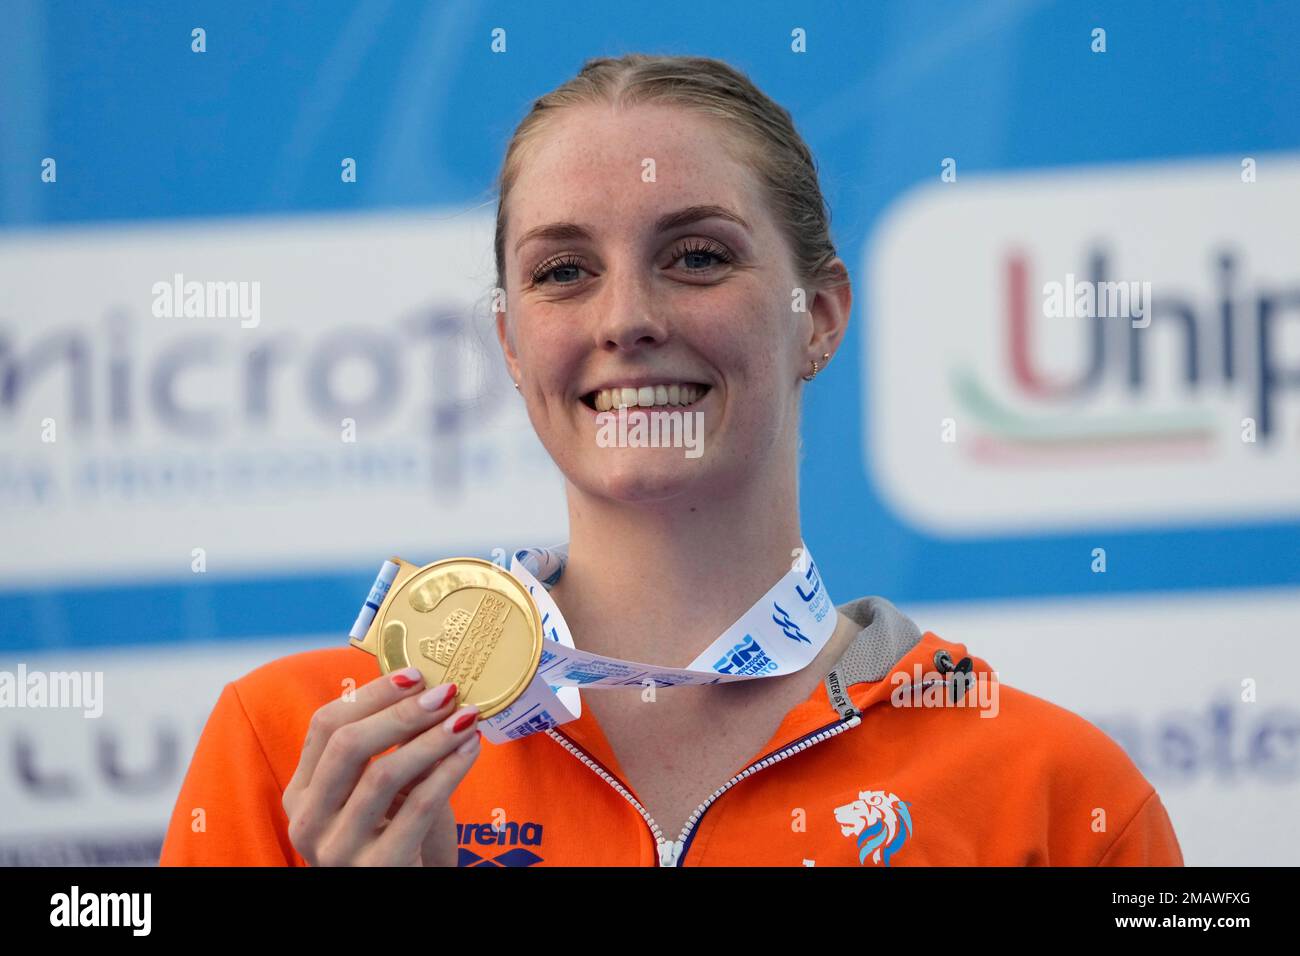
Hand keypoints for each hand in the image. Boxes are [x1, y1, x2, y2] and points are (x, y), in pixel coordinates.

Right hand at [282, 668, 481, 865]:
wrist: (409, 888)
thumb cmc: (397, 834)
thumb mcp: (383, 789)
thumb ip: (391, 746)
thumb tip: (426, 686)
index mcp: (302, 793)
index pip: (324, 726)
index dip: (371, 695)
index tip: (415, 674)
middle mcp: (308, 822)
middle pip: (347, 746)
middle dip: (401, 712)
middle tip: (445, 693)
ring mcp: (338, 849)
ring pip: (383, 774)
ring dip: (432, 738)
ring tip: (467, 718)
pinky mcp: (377, 868)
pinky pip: (417, 807)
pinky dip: (449, 771)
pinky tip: (471, 750)